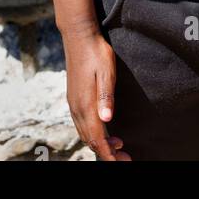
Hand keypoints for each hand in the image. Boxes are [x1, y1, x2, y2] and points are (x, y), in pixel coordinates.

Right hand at [64, 31, 132, 160]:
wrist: (78, 36)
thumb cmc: (96, 53)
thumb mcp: (106, 73)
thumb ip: (106, 97)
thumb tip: (107, 121)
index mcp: (85, 105)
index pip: (97, 139)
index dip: (109, 154)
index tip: (122, 162)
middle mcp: (77, 108)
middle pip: (90, 140)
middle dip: (106, 153)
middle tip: (125, 158)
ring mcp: (73, 103)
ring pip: (85, 133)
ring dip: (100, 143)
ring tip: (118, 146)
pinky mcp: (73, 97)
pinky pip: (82, 124)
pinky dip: (93, 133)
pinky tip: (104, 128)